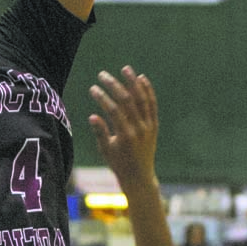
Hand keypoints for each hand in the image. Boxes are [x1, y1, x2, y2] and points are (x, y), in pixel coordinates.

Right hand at [88, 66, 157, 190]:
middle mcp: (139, 129)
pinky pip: (152, 104)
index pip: (113, 110)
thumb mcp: (106, 150)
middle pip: (127, 100)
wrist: (139, 176)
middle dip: (114, 85)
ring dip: (133, 82)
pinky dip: (148, 91)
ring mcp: (149, 126)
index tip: (93, 88)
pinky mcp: (154, 125)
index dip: (102, 97)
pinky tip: (141, 79)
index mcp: (125, 135)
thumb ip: (100, 132)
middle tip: (103, 74)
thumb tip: (92, 115)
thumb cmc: (119, 163)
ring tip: (125, 69)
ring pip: (142, 99)